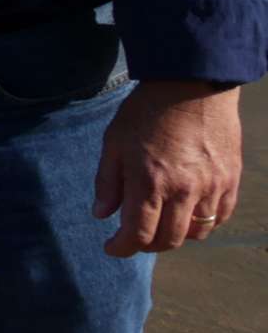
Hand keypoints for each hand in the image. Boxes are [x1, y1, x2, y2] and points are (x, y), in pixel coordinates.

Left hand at [93, 80, 242, 255]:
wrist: (192, 85)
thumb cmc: (147, 111)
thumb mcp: (114, 141)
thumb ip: (108, 181)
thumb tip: (101, 215)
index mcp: (150, 182)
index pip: (138, 235)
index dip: (122, 248)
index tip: (111, 247)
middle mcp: (184, 191)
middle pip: (168, 240)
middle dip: (147, 245)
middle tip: (134, 237)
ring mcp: (211, 187)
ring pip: (196, 233)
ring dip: (176, 236)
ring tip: (160, 223)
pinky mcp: (231, 180)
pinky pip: (220, 217)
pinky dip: (203, 223)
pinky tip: (188, 213)